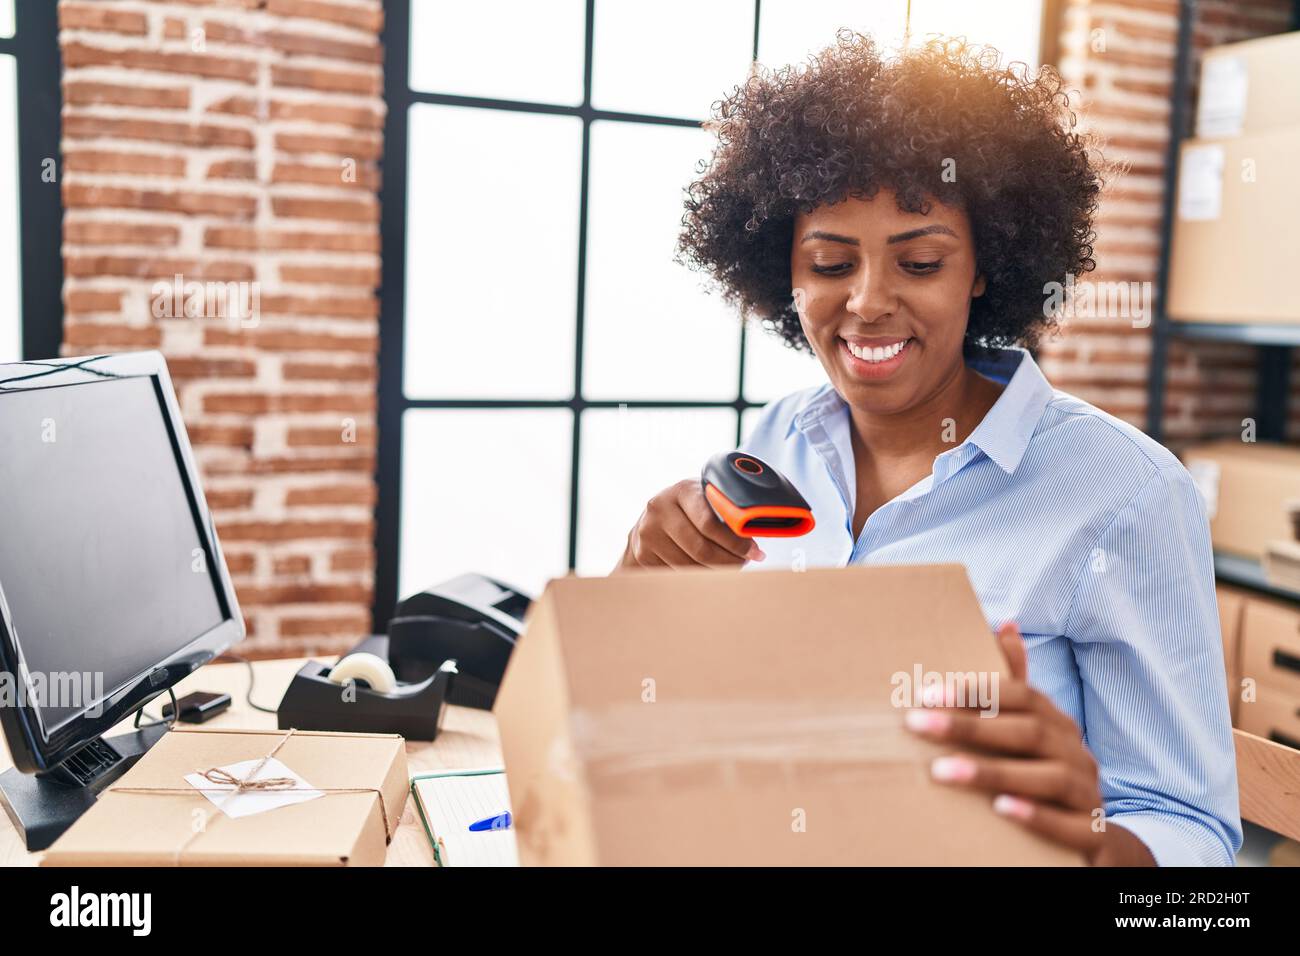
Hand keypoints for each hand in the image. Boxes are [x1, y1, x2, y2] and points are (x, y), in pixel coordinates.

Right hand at [614, 479, 764, 571]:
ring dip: (715, 572)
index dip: (735, 542)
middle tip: (744, 563)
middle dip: (729, 561)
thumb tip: (755, 533)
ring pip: (690, 566)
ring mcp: (647, 532)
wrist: (650, 520)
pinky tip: (705, 569)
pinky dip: (696, 576)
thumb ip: (725, 510)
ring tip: (728, 566)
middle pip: (701, 550)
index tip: (753, 552)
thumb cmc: (688, 510)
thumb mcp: (704, 499)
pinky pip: (677, 573)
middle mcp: (660, 508)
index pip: (709, 523)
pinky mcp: (643, 553)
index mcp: (683, 490)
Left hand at [902, 621, 1154, 865]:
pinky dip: (1035, 815)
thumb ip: (1012, 683)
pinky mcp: (1093, 833)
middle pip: (1028, 733)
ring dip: (992, 772)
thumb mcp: (1026, 728)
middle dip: (970, 727)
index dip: (976, 692)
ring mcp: (1088, 793)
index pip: (1022, 696)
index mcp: (1057, 723)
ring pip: (1047, 778)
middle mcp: (1077, 752)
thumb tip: (1004, 623)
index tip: (926, 693)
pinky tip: (1000, 809)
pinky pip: (1069, 825)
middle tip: (916, 725)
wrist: (1089, 836)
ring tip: (941, 771)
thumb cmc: (1040, 771)